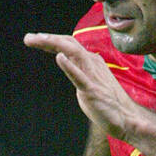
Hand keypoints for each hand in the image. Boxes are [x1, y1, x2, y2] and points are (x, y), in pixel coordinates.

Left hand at [24, 32, 141, 139]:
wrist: (126, 118)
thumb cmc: (108, 103)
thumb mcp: (90, 83)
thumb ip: (78, 72)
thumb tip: (67, 64)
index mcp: (91, 61)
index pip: (69, 45)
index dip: (52, 40)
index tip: (35, 39)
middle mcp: (92, 63)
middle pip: (68, 43)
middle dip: (47, 38)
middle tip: (28, 38)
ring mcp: (92, 76)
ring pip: (72, 52)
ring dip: (54, 44)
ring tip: (37, 40)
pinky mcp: (92, 90)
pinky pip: (79, 76)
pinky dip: (69, 66)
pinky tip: (59, 58)